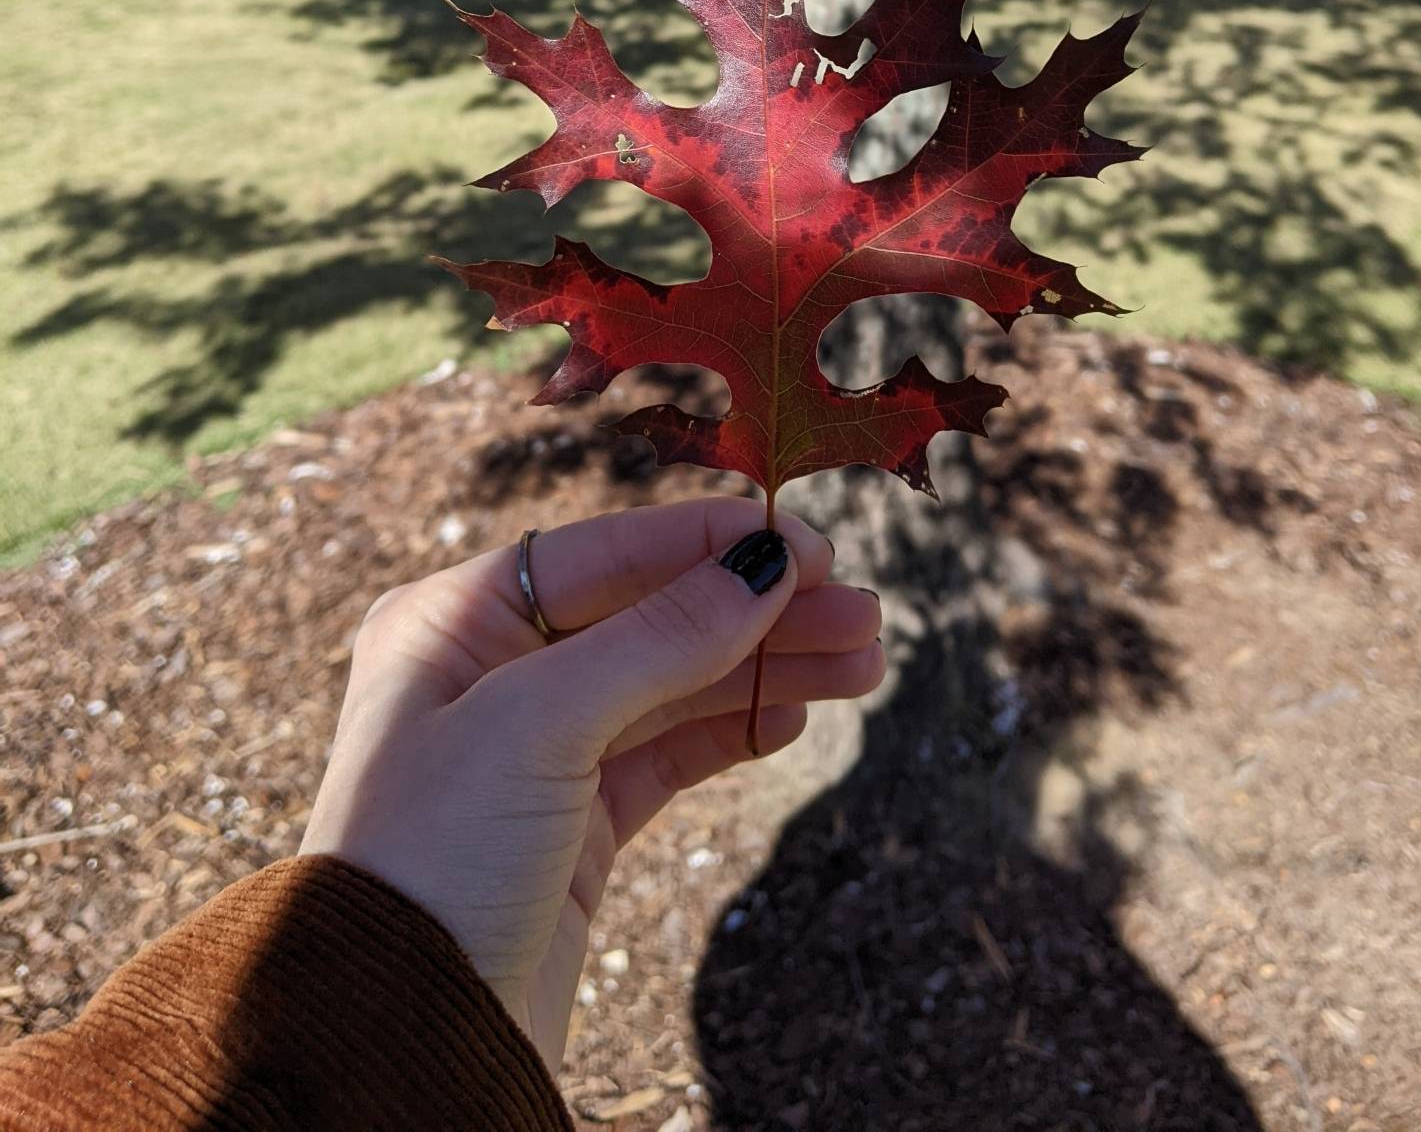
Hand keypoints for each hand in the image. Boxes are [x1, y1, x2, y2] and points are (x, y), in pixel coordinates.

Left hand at [300, 496, 883, 1070]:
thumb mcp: (539, 725)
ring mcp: (537, 752)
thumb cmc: (431, 857)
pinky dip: (732, 730)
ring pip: (674, 685)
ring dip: (766, 669)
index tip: (808, 543)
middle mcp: (491, 674)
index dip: (709, 543)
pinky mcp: (574, 827)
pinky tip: (790, 715)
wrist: (393, 1039)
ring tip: (864, 663)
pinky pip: (669, 754)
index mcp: (453, 621)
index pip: (606, 552)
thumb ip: (658, 640)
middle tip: (864, 612)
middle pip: (652, 615)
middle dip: (759, 611)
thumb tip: (764, 566)